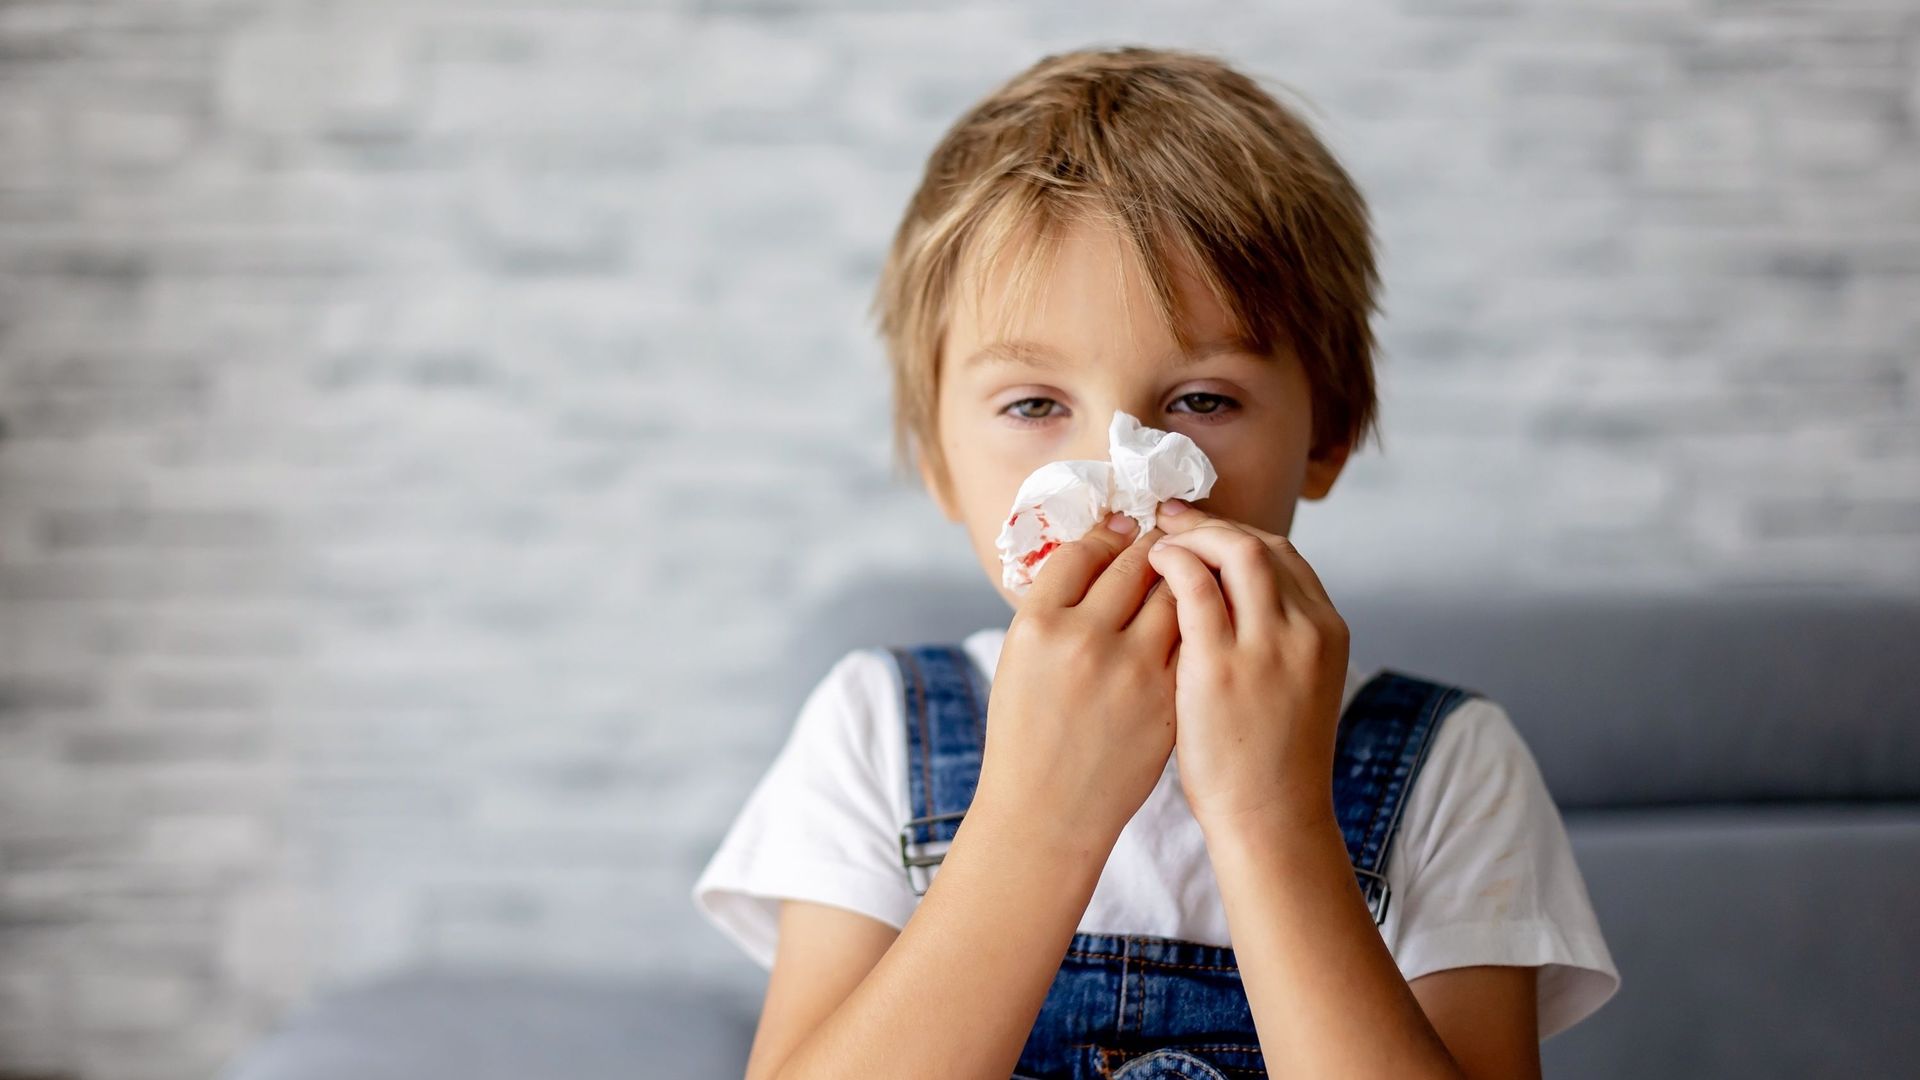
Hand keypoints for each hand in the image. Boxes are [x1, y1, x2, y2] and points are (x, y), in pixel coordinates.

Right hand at [974, 512, 1180, 846]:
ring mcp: (1131, 670)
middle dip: (1153, 545)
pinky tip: (1200, 618)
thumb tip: (1101, 553)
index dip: (1108, 534)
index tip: (1122, 528)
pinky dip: (1200, 619)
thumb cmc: (1028, 734)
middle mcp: (1084, 639)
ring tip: (1187, 574)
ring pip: (1175, 594)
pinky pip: (1194, 637)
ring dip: (1185, 576)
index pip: (1083, 551)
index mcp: (1038, 624)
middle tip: (1164, 537)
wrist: (1049, 811)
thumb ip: (1056, 608)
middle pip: (1133, 564)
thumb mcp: (1019, 660)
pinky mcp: (1168, 698)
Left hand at [1144, 499, 1350, 833]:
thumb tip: (1230, 599)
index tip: (1202, 530)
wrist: (1270, 820)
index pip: (1284, 555)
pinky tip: (1151, 565)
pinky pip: (1195, 585)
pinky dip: (1172, 562)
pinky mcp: (1222, 664)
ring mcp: (1267, 644)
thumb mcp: (1294, 687)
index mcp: (1327, 631)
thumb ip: (1275, 639)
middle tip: (1170, 518)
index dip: (1238, 533)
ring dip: (1191, 535)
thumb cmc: (1270, 762)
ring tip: (1155, 539)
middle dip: (1211, 524)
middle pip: (1260, 544)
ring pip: (1234, 551)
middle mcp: (1305, 628)